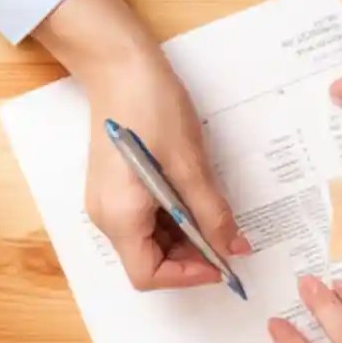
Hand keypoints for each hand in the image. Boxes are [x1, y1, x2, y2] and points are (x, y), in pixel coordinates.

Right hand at [35, 0, 249, 289]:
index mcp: (119, 216)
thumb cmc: (151, 108)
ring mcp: (109, 203)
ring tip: (212, 214)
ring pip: (148, 242)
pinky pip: (144, 220)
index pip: (148, 274)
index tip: (221, 262)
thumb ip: (212, 214)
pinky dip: (172, 220)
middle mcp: (107, 217)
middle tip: (225, 237)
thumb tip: (235, 248)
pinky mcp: (116, 190)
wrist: (119, 67)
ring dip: (183, 238)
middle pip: (148, 261)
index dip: (187, 275)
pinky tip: (194, 200)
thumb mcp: (190, 166)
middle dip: (190, 257)